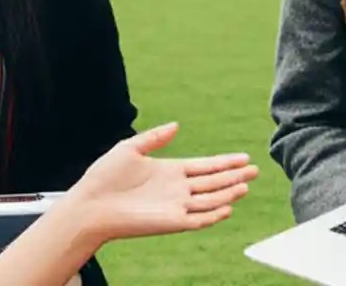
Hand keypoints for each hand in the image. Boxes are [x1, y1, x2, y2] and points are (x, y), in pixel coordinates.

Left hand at [66, 122, 258, 243]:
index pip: (205, 166)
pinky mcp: (171, 222)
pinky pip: (198, 219)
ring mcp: (176, 206)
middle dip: (234, 176)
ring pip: (210, 199)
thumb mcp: (129, 148)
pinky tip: (227, 207)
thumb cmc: (104, 177)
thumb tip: (176, 125)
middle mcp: (177, 189)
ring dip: (228, 193)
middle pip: (213, 182)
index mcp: (171, 171)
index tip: (244, 157)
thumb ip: (154, 137)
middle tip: (256, 170)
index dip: (225, 162)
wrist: (90, 205)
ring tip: (246, 186)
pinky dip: (213, 214)